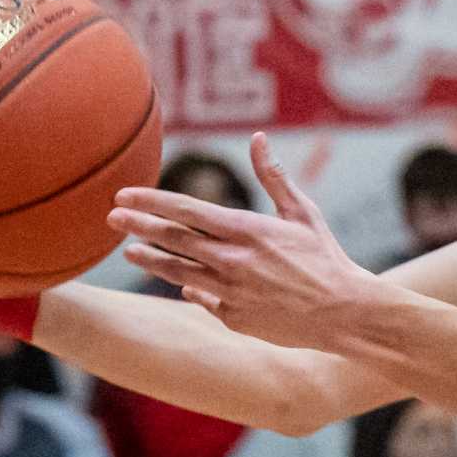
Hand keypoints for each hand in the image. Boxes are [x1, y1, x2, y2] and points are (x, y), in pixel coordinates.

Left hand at [109, 134, 380, 349]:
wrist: (345, 313)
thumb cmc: (326, 257)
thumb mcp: (303, 212)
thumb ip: (274, 176)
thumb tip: (257, 138)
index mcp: (247, 230)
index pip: (186, 210)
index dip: (151, 201)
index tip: (124, 195)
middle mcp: (232, 260)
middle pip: (173, 239)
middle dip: (138, 226)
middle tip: (112, 217)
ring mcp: (230, 291)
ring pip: (179, 272)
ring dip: (151, 259)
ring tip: (130, 251)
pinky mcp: (234, 317)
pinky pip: (203, 299)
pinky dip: (192, 289)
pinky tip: (181, 283)